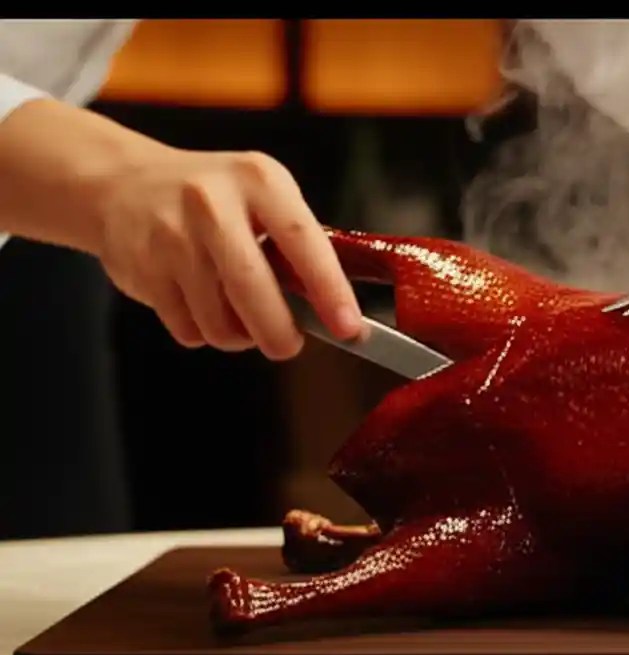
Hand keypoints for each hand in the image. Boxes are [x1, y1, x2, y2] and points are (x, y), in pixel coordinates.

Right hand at [92, 147, 364, 358]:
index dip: (330, 291)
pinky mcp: (141, 268)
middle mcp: (212, 204)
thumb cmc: (213, 196)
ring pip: (219, 322)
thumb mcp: (262, 195)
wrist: (124, 183)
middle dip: (280, 334)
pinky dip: (204, 332)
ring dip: (239, 336)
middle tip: (289, 344)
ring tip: (240, 317)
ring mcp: (172, 236)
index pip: (303, 242)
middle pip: (255, 291)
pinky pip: (188, 329)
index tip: (349, 327)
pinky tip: (204, 307)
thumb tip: (334, 308)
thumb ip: (296, 243)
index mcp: (258, 181)